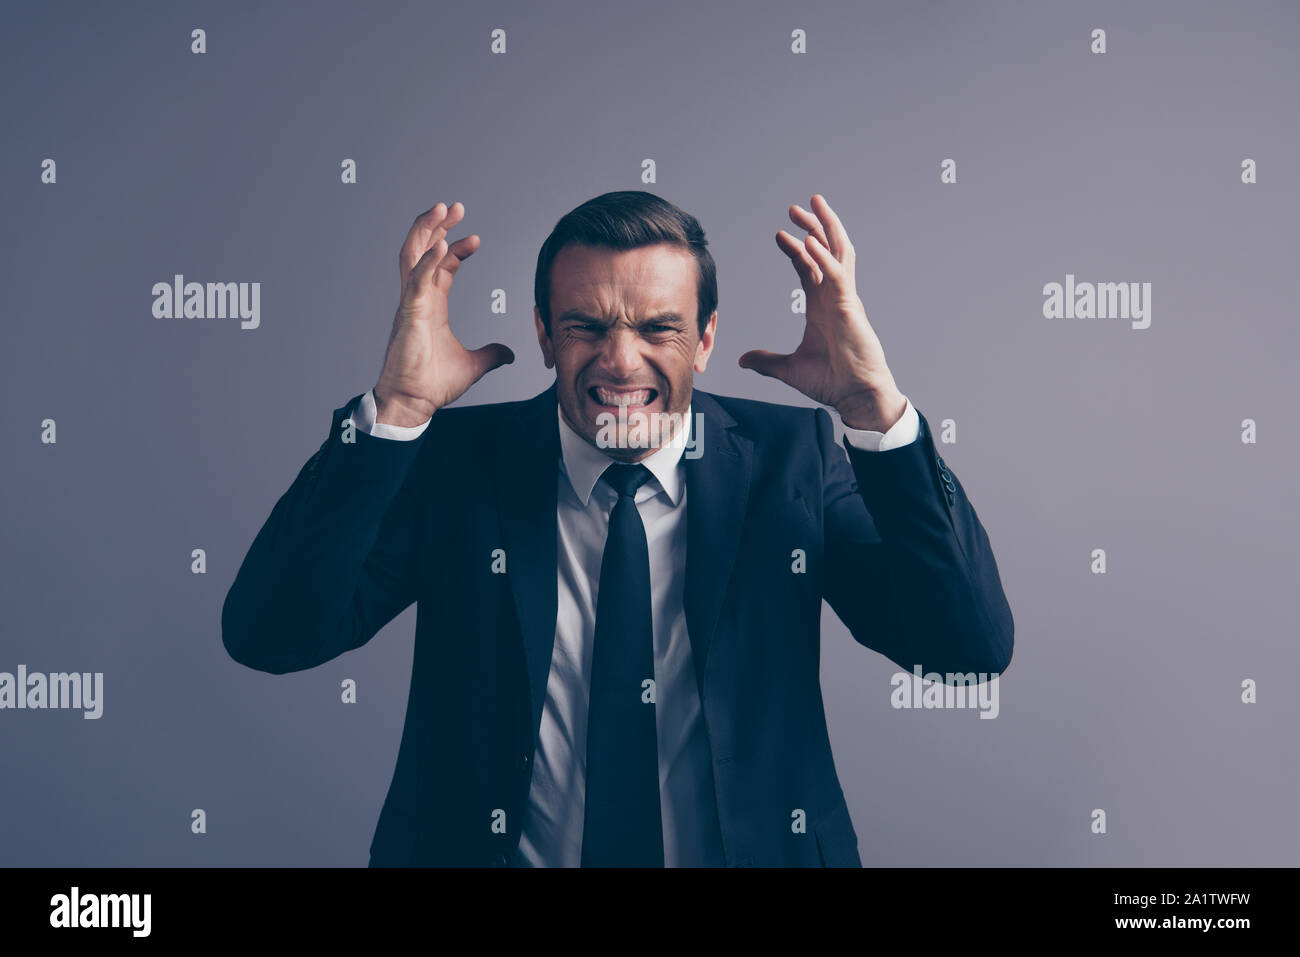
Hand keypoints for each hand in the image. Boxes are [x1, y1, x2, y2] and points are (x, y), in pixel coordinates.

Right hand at [373, 201, 514, 426]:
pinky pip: (416, 280)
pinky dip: (426, 260)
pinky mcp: (408, 314)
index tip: (475, 238)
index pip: (442, 266)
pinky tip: (439, 244)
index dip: (456, 249)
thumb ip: (491, 355)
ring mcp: (411, 303)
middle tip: (454, 206)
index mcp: (431, 304)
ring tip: (441, 208)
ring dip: (426, 229)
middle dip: (437, 225)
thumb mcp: (473, 365)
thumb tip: (509, 353)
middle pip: (423, 250)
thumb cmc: (431, 384)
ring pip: (413, 255)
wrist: (412, 403)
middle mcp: (418, 298)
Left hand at [738, 194, 905, 432]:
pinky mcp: (850, 306)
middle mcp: (834, 296)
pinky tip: (810, 242)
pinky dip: (824, 257)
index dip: (796, 249)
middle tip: (797, 207)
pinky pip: (837, 274)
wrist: (855, 396)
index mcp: (822, 306)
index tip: (780, 235)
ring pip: (838, 252)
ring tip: (813, 204)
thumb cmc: (832, 382)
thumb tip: (743, 360)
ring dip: (825, 227)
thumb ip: (766, 361)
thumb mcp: (789, 369)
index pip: (809, 268)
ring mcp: (844, 298)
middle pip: (827, 251)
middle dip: (814, 226)